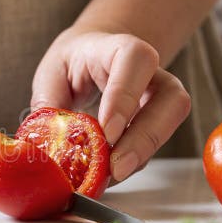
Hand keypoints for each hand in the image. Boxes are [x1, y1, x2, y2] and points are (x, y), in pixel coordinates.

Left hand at [31, 26, 190, 181]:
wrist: (90, 57)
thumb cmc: (71, 64)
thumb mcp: (50, 78)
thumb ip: (50, 109)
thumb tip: (49, 149)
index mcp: (116, 48)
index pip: (135, 61)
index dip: (124, 96)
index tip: (107, 132)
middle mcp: (150, 69)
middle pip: (169, 96)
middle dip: (145, 138)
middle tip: (115, 167)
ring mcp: (160, 93)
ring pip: (172, 120)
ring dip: (144, 153)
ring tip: (111, 174)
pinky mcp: (160, 118)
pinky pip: (156, 140)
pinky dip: (136, 160)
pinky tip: (111, 172)